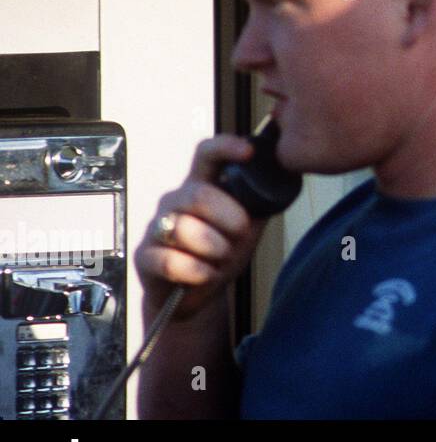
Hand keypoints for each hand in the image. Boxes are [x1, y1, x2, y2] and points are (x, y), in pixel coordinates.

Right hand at [134, 135, 268, 322]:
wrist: (195, 294)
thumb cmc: (221, 253)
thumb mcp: (248, 227)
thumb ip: (259, 204)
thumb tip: (283, 179)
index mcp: (202, 185)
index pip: (207, 154)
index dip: (226, 147)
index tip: (249, 152)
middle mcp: (176, 200)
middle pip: (198, 195)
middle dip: (229, 218)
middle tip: (240, 234)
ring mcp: (157, 227)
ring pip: (184, 230)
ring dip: (214, 249)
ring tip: (220, 259)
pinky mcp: (145, 257)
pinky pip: (171, 262)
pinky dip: (197, 272)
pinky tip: (204, 275)